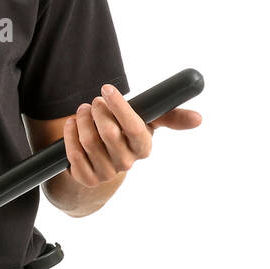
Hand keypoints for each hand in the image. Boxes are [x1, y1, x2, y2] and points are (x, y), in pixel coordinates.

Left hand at [63, 83, 202, 185]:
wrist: (99, 160)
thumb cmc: (125, 134)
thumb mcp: (147, 122)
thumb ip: (170, 116)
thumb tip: (199, 118)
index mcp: (143, 147)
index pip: (134, 127)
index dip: (120, 107)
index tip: (107, 89)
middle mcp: (127, 163)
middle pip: (108, 133)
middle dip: (97, 111)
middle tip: (93, 102)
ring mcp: (106, 173)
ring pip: (89, 142)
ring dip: (82, 120)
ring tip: (83, 111)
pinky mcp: (87, 179)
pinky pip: (73, 155)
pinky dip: (70, 135)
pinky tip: (72, 125)